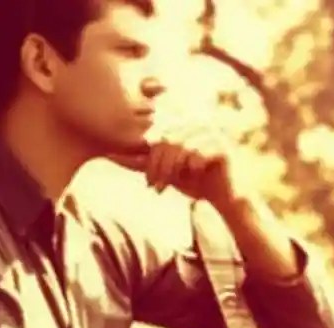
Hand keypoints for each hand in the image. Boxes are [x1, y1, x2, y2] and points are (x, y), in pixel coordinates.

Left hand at [108, 122, 237, 206]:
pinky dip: (190, 170)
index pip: (158, 135)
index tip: (148, 182)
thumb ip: (140, 161)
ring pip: (180, 148)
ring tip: (166, 188)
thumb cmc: (192, 182)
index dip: (150, 160)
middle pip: (167, 140)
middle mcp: (196, 124)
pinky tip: (191, 180)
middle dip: (157, 167)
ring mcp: (211, 133)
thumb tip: (109, 154)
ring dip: (171, 172)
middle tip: (154, 188)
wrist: (224, 197)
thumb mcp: (163, 172)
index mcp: (182, 125)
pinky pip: (197, 154)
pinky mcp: (222, 146)